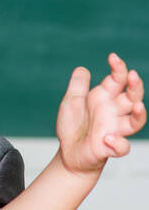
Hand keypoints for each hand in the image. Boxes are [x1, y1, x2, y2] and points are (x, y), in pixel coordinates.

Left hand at [56, 52, 144, 176]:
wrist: (69, 151)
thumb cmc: (73, 126)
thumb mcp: (71, 102)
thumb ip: (78, 86)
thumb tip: (82, 68)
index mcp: (104, 98)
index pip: (117, 81)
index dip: (118, 69)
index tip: (113, 57)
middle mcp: (113, 112)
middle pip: (132, 97)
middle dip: (135, 87)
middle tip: (132, 76)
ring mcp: (114, 129)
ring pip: (135, 121)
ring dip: (140, 114)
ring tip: (138, 105)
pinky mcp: (110, 147)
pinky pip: (122, 146)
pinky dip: (118, 143)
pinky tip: (107, 138)